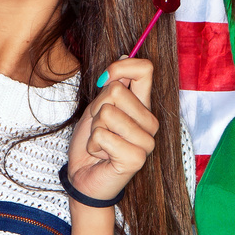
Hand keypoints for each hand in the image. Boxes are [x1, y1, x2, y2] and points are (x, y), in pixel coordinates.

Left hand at [67, 57, 158, 203]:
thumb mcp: (98, 109)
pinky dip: (93, 144)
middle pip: (117, 91)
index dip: (121, 67)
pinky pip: (103, 136)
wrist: (83, 179)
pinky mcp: (137, 158)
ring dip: (94, 129)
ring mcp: (146, 141)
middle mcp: (150, 122)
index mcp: (143, 106)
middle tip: (99, 128)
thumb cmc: (91, 143)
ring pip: (108, 113)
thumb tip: (126, 55)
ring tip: (101, 142)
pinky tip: (101, 155)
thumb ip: (113, 86)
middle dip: (97, 109)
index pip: (145, 70)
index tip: (106, 79)